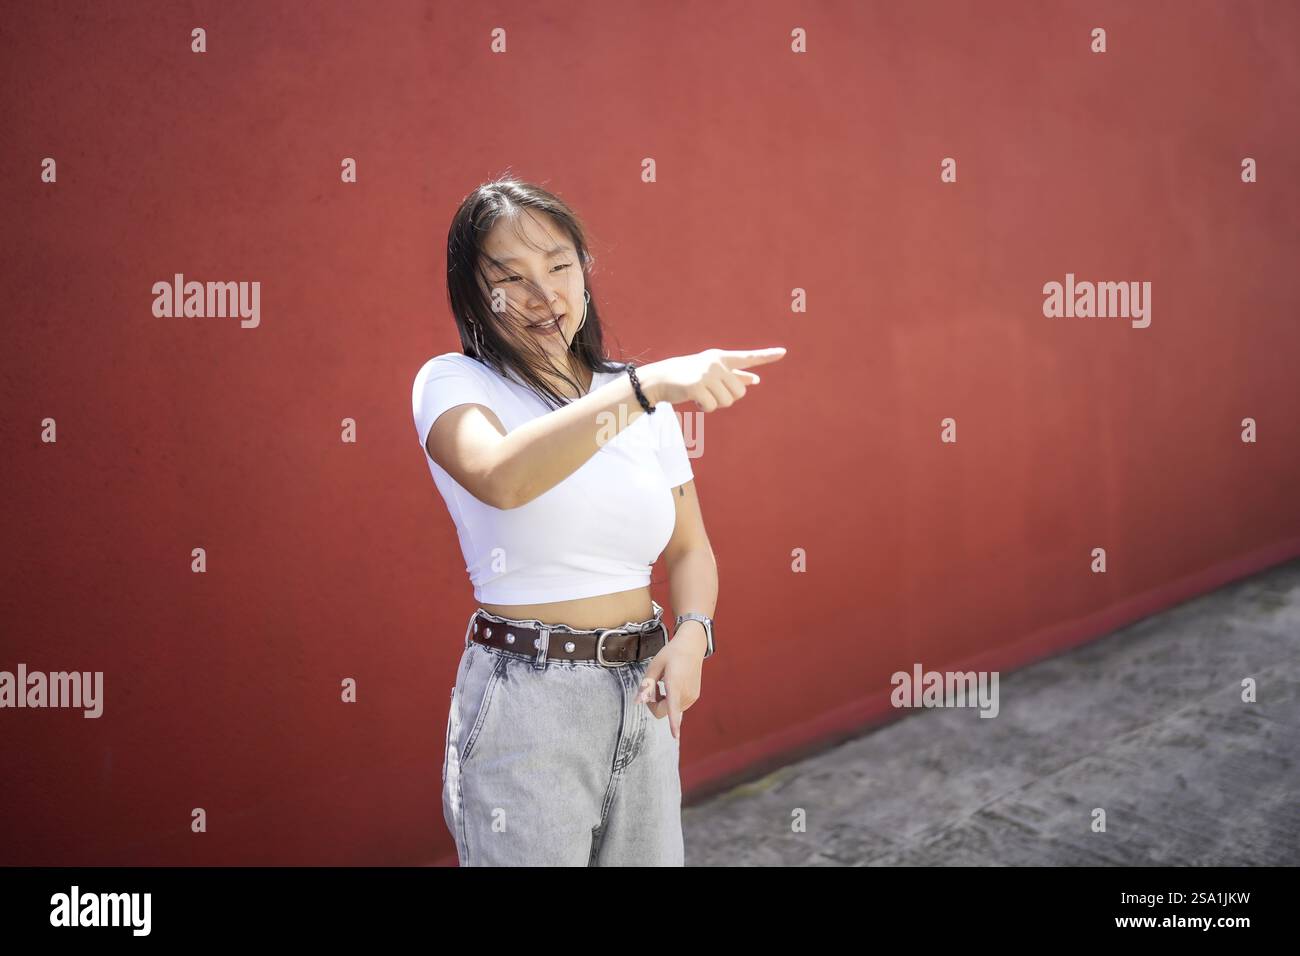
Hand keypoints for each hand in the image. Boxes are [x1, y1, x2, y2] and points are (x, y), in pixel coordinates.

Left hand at [635, 621, 707, 738]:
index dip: (673, 723)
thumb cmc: (671, 654)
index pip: (673, 707)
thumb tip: (638, 702)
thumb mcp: (655, 665)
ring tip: (664, 682)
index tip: (674, 736)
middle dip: (654, 704)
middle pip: (664, 711)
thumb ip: (646, 685)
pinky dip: (671, 701)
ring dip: (663, 702)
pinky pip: (678, 706)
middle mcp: (686, 693)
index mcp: (675, 683)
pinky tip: (672, 685)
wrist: (691, 646)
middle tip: (653, 686)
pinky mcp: (694, 697)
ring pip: (671, 710)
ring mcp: (692, 696)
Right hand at [638, 347, 786, 411]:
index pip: (748, 357)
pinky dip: (705, 408)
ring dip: (715, 404)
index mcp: (722, 358)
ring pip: (727, 401)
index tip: (784, 352)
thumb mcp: (713, 372)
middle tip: (710, 392)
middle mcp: (716, 363)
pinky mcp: (696, 386)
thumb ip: (735, 375)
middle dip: (727, 398)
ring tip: (700, 394)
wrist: (661, 378)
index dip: (766, 356)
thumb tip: (757, 379)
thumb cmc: (689, 375)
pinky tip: (694, 400)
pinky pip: (713, 406)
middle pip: (740, 392)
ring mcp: (706, 374)